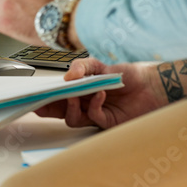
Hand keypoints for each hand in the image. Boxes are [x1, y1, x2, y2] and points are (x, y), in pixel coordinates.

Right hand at [34, 58, 165, 129]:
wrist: (152, 85)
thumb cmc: (129, 75)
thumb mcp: (100, 64)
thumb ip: (81, 66)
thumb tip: (67, 76)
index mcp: (80, 90)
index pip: (58, 96)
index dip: (45, 97)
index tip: (34, 95)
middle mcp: (85, 104)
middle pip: (59, 111)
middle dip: (48, 108)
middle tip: (40, 104)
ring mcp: (95, 114)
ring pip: (72, 118)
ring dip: (71, 106)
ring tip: (75, 93)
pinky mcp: (107, 122)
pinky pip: (93, 117)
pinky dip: (94, 105)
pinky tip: (100, 94)